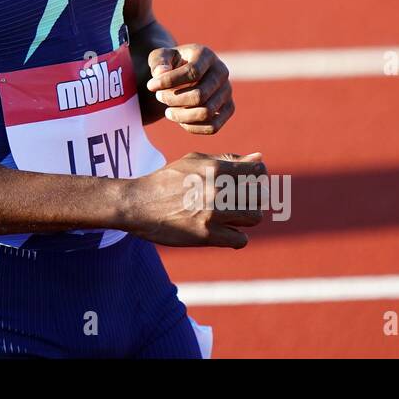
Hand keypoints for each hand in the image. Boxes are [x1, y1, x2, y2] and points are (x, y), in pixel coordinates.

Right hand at [123, 152, 266, 247]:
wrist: (138, 203)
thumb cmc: (167, 180)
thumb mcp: (194, 161)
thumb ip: (228, 159)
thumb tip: (260, 158)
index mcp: (216, 168)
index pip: (258, 172)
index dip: (257, 178)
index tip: (247, 183)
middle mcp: (218, 189)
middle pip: (259, 196)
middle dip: (252, 198)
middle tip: (237, 201)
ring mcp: (213, 213)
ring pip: (254, 218)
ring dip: (246, 218)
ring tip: (232, 216)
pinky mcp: (206, 235)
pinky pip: (240, 240)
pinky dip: (236, 237)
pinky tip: (224, 231)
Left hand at [147, 43, 233, 134]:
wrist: (184, 71)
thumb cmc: (170, 63)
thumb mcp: (160, 56)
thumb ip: (158, 62)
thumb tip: (161, 73)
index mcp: (206, 55)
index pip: (192, 72)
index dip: (169, 82)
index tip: (150, 86)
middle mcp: (222, 71)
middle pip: (200, 95)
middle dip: (173, 100)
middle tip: (159, 97)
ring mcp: (227, 91)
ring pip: (206, 113)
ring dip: (181, 115)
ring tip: (167, 111)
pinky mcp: (228, 108)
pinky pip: (213, 127)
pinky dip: (193, 127)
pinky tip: (180, 120)